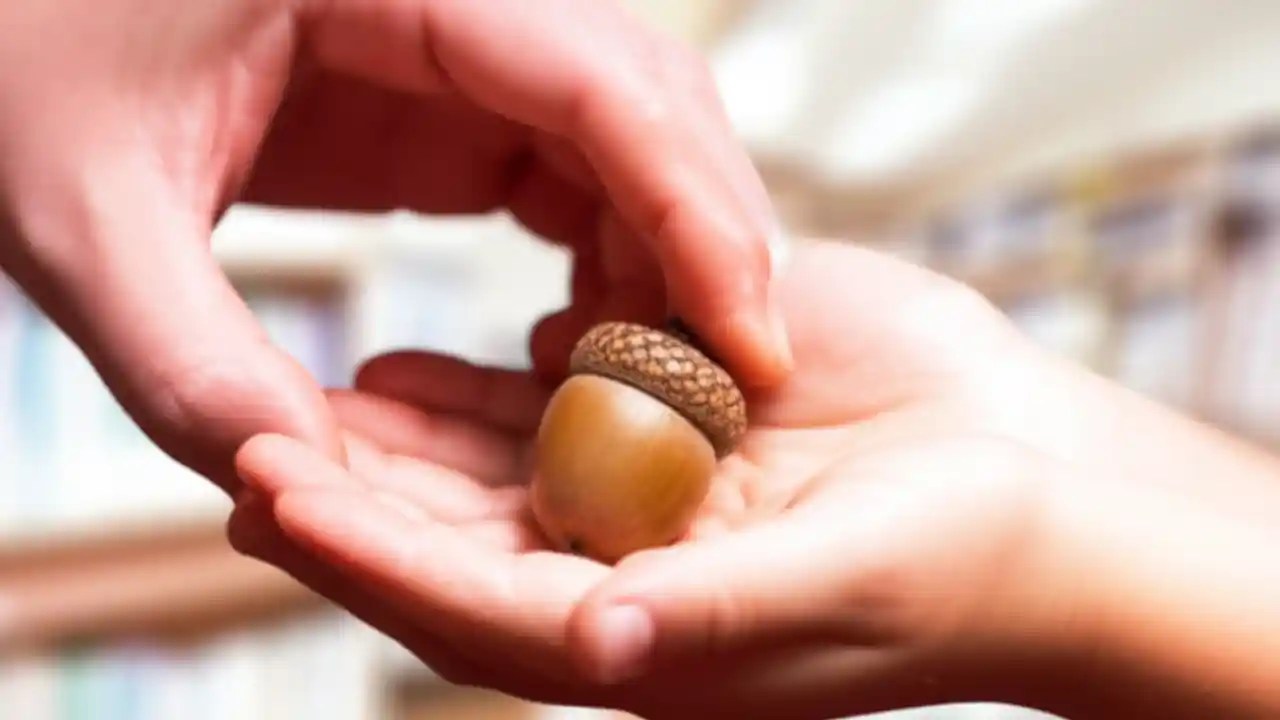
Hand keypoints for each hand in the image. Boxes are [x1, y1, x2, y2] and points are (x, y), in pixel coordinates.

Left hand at [0, 0, 788, 492]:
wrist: (17, 13)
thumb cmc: (26, 57)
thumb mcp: (80, 215)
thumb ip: (183, 359)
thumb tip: (295, 480)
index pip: (604, 77)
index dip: (696, 206)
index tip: (744, 332)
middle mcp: (457, 0)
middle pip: (648, 99)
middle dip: (707, 235)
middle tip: (733, 374)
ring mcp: (462, 50)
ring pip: (630, 138)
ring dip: (669, 254)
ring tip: (667, 377)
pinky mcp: (451, 106)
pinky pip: (576, 170)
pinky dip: (614, 254)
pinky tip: (600, 339)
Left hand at [235, 240, 1279, 718]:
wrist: (1042, 488)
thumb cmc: (957, 569)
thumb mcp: (833, 595)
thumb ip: (709, 617)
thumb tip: (592, 649)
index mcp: (639, 628)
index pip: (466, 602)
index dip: (363, 553)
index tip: (268, 487)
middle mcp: (628, 555)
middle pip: (463, 526)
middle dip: (361, 485)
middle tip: (255, 425)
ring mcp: (657, 476)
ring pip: (507, 453)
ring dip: (419, 424)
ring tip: (332, 379)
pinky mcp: (692, 404)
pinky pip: (580, 383)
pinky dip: (516, 365)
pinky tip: (460, 337)